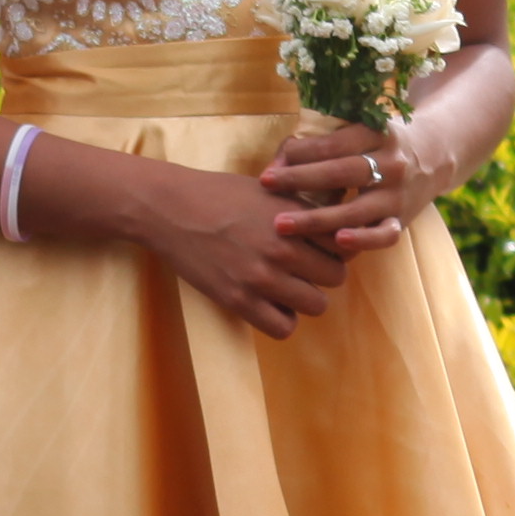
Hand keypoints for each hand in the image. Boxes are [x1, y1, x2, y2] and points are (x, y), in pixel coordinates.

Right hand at [129, 160, 351, 336]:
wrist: (170, 208)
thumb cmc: (220, 193)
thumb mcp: (269, 188)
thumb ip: (303, 203)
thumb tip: (336, 209)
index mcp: (293, 218)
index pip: (344, 244)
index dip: (336, 247)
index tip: (322, 247)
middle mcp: (283, 248)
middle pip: (335, 277)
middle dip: (323, 274)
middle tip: (304, 269)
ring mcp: (261, 277)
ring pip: (316, 305)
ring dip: (305, 298)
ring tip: (288, 287)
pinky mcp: (238, 300)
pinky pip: (283, 327)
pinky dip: (283, 319)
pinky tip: (271, 303)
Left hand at [260, 114, 452, 256]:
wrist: (433, 156)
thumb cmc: (378, 143)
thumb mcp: (358, 130)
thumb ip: (321, 141)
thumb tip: (277, 160)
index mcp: (376, 133)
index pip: (333, 143)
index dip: (299, 153)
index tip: (270, 164)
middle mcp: (391, 163)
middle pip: (340, 172)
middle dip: (299, 179)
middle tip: (266, 185)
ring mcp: (398, 194)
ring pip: (357, 209)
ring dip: (316, 219)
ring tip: (282, 224)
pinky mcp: (403, 219)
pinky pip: (385, 235)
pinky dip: (363, 240)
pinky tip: (337, 243)